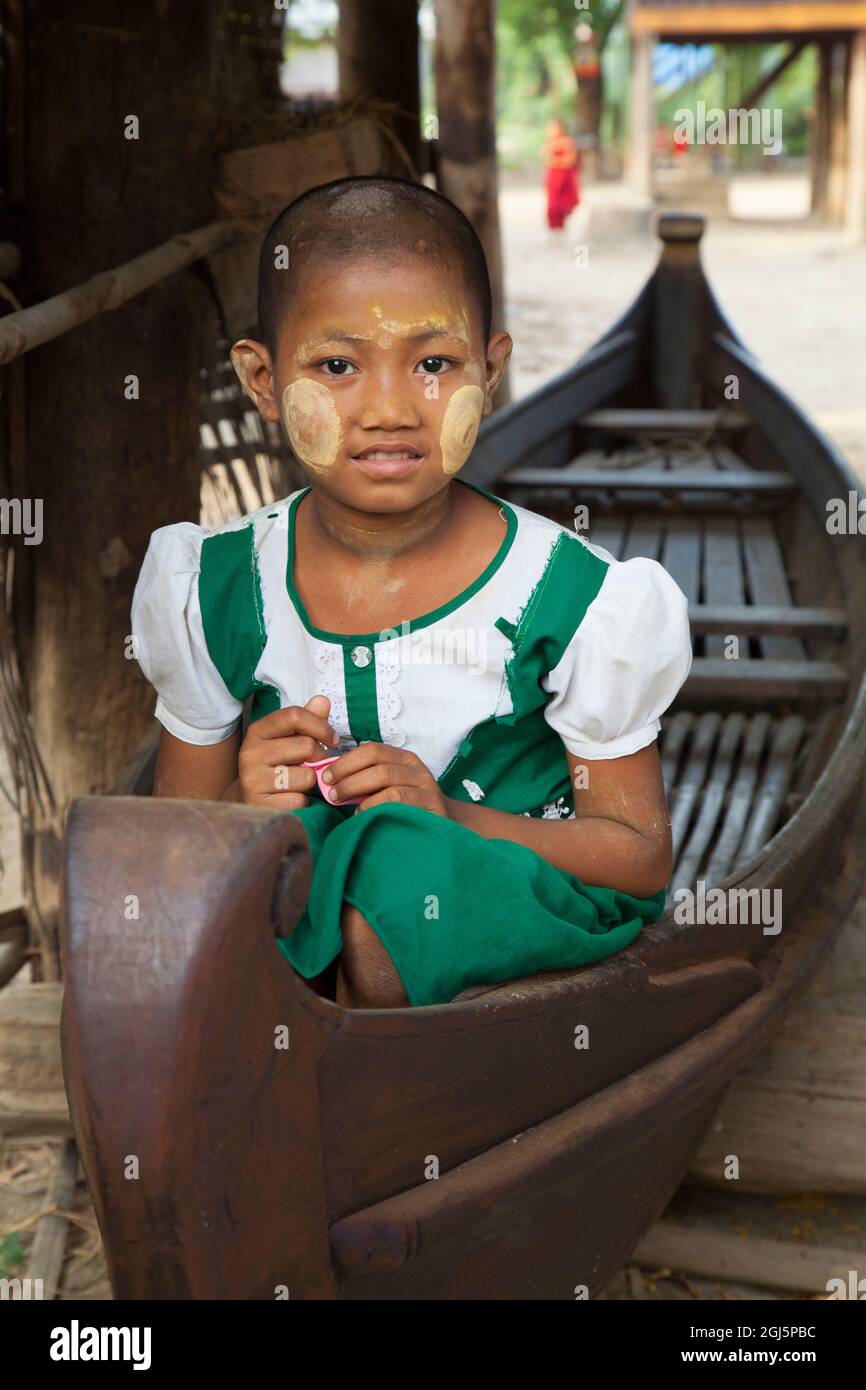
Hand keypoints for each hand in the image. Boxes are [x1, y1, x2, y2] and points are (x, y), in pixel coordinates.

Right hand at [237, 694, 338, 807]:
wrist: (247, 799)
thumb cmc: (274, 764)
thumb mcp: (287, 738)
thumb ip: (306, 721)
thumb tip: (322, 701)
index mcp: (258, 731)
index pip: (294, 716)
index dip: (320, 726)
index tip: (332, 738)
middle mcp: (251, 753)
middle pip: (306, 747)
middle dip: (318, 757)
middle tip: (310, 764)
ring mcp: (254, 780)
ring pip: (307, 777)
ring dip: (311, 781)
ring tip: (297, 782)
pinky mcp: (262, 804)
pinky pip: (301, 800)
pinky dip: (303, 800)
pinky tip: (290, 797)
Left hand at [321, 742, 450, 818]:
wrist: (443, 826)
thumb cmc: (405, 808)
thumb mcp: (386, 788)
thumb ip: (363, 780)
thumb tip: (327, 778)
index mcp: (403, 758)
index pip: (372, 749)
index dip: (346, 761)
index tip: (325, 776)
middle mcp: (416, 768)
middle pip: (377, 763)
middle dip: (348, 778)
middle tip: (330, 794)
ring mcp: (426, 785)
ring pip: (387, 780)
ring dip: (358, 791)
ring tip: (342, 804)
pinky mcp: (431, 805)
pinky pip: (398, 800)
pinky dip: (375, 807)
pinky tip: (363, 816)